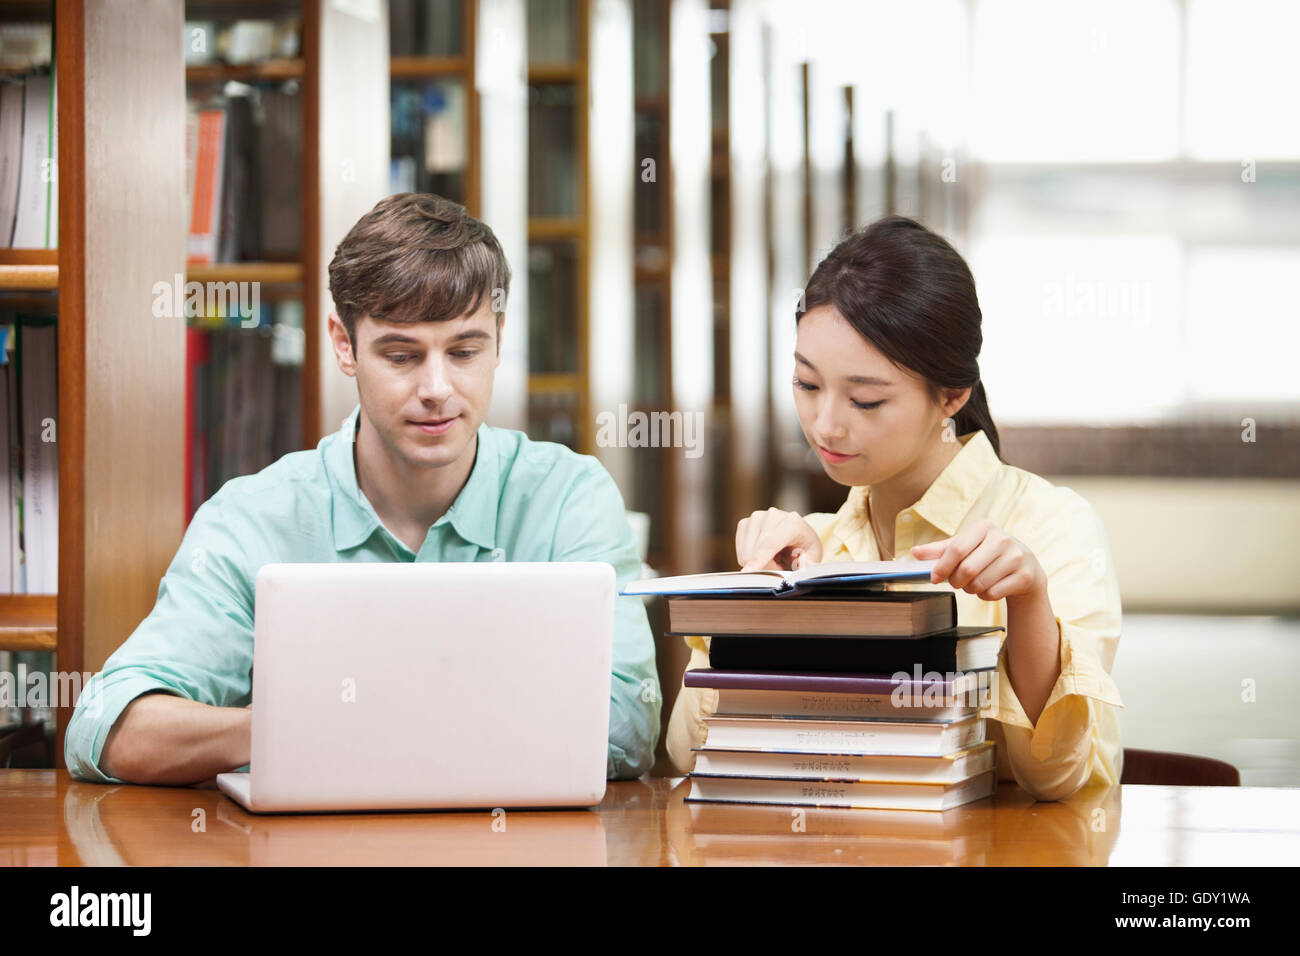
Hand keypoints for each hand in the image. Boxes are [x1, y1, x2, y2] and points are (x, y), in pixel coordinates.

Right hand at [736, 508, 822, 570]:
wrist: (797, 536)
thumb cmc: (804, 548)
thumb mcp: (813, 558)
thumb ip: (810, 564)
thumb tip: (804, 563)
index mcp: (793, 522)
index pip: (771, 541)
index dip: (760, 557)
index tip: (749, 571)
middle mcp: (773, 515)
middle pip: (757, 549)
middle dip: (766, 567)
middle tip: (781, 566)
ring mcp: (756, 517)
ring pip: (746, 553)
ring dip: (759, 563)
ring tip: (774, 559)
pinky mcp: (745, 523)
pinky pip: (740, 552)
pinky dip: (750, 559)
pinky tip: (764, 555)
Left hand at [909, 518, 1045, 601]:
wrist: (1024, 566)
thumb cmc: (987, 554)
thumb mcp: (965, 546)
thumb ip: (940, 550)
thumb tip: (914, 553)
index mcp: (984, 526)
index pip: (956, 549)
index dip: (942, 567)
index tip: (934, 578)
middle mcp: (1002, 539)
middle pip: (967, 569)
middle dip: (956, 581)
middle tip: (956, 582)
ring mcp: (1016, 557)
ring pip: (979, 584)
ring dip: (970, 590)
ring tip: (974, 583)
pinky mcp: (1025, 576)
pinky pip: (993, 593)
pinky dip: (985, 596)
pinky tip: (990, 587)